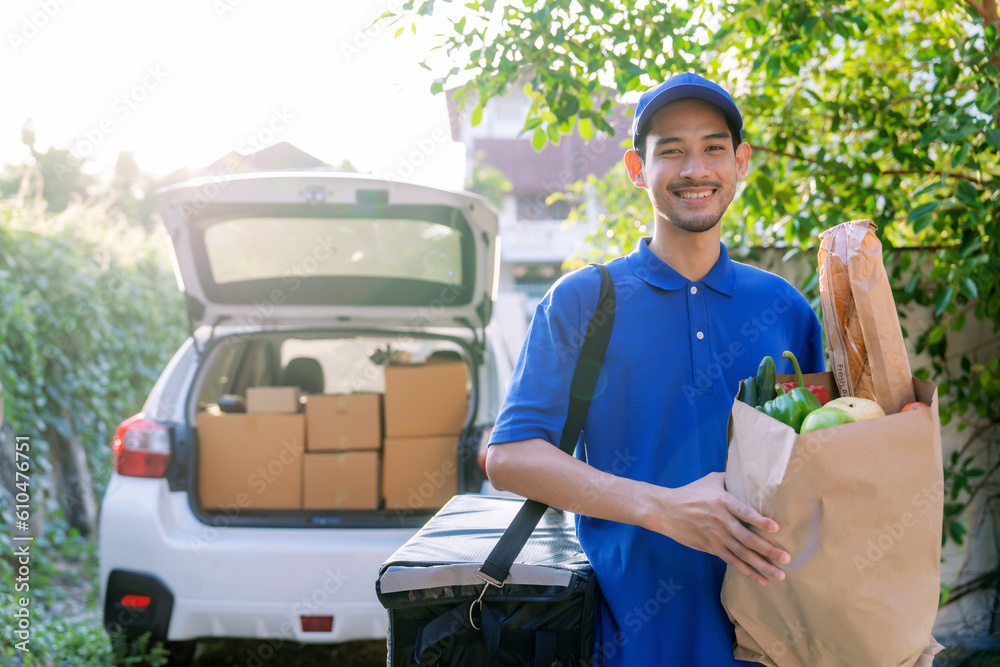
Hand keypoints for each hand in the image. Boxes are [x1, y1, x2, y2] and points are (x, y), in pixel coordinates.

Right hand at [650, 472, 789, 585]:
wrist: (666, 510)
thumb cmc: (689, 493)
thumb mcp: (710, 480)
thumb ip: (730, 479)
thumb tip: (749, 475)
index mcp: (723, 501)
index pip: (744, 512)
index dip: (760, 521)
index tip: (777, 528)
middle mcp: (721, 521)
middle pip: (747, 538)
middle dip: (769, 550)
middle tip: (786, 557)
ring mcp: (715, 536)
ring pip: (742, 554)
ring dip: (762, 565)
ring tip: (780, 574)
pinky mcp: (710, 547)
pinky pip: (732, 562)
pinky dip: (747, 572)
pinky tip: (761, 579)